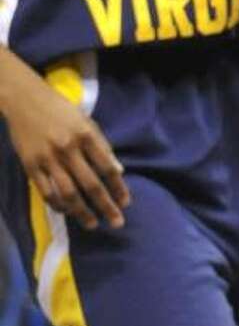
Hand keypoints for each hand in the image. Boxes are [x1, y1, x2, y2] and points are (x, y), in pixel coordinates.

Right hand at [3, 65, 128, 230]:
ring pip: (68, 194)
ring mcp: (48, 160)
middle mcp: (68, 149)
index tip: (126, 203)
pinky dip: (58, 205)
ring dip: (82, 212)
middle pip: (91, 184)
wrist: (25, 101)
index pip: (107, 167)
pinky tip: (68, 212)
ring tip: (93, 224)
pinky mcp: (31, 167)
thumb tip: (118, 170)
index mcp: (86, 135)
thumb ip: (102, 145)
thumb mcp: (86, 121)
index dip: (118, 187)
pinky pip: (46, 192)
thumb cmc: (61, 110)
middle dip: (105, 206)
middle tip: (117, 222)